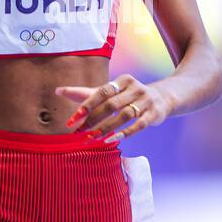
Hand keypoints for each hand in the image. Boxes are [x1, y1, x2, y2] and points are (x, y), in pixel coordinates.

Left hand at [54, 75, 171, 141]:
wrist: (162, 98)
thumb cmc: (129, 95)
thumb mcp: (110, 92)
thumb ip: (86, 93)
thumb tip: (58, 90)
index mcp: (122, 81)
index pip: (101, 92)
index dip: (86, 106)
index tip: (72, 120)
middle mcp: (135, 88)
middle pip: (111, 105)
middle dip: (94, 120)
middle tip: (79, 133)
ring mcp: (146, 101)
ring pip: (124, 116)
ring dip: (106, 128)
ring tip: (92, 139)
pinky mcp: (153, 115)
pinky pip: (138, 125)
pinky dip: (124, 133)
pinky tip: (111, 140)